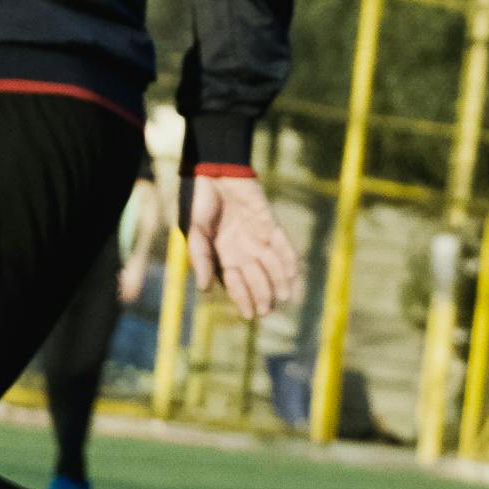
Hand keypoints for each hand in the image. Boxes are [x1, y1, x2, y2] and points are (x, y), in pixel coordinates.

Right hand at [187, 174, 299, 319]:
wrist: (215, 173)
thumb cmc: (201, 203)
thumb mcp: (195, 233)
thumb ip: (201, 259)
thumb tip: (205, 290)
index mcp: (223, 255)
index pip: (236, 283)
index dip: (243, 299)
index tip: (250, 315)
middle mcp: (243, 250)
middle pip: (256, 278)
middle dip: (262, 294)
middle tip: (267, 311)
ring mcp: (258, 237)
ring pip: (273, 265)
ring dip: (279, 282)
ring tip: (283, 298)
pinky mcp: (270, 224)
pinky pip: (283, 245)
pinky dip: (289, 260)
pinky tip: (292, 275)